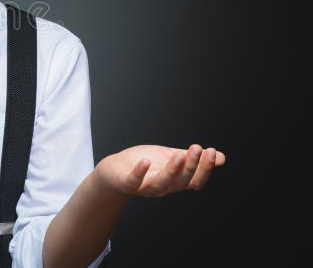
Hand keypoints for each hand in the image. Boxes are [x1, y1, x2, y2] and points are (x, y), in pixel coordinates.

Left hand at [94, 144, 225, 197]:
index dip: (205, 169)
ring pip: (162, 184)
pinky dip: (140, 173)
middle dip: (192, 166)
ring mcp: (144, 187)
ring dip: (172, 171)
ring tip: (178, 155)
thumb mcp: (171, 158)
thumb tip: (221, 158)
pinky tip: (146, 162)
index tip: (211, 151)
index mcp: (175, 181)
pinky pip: (134, 182)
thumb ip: (191, 158)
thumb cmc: (144, 163)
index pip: (195, 180)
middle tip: (198, 148)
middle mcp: (163, 187)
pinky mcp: (127, 183)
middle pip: (182, 182)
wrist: (114, 170)